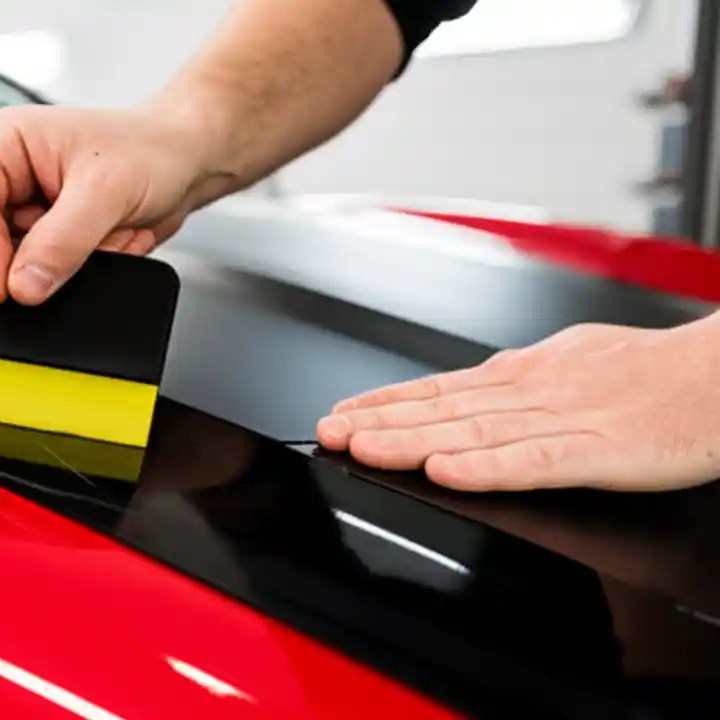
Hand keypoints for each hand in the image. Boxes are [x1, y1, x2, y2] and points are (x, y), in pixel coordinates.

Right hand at [0, 105, 232, 304]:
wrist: (192, 162)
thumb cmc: (154, 149)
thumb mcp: (106, 192)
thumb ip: (61, 241)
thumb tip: (21, 286)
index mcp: (6, 143)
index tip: (5, 288)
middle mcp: (12, 176)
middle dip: (41, 257)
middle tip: (87, 245)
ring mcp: (32, 210)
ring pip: (24, 266)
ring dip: (72, 263)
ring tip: (110, 234)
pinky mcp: (53, 237)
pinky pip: (52, 275)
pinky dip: (88, 268)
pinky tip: (114, 240)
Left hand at [316, 318, 719, 491]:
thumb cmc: (657, 372)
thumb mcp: (576, 364)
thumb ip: (525, 382)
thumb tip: (479, 386)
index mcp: (528, 373)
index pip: (441, 388)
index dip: (387, 402)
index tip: (342, 412)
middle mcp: (534, 391)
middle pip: (443, 409)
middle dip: (380, 421)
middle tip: (328, 430)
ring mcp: (564, 420)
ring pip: (473, 432)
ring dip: (412, 441)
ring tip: (362, 447)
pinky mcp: (601, 451)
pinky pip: (535, 462)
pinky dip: (488, 467)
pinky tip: (446, 473)